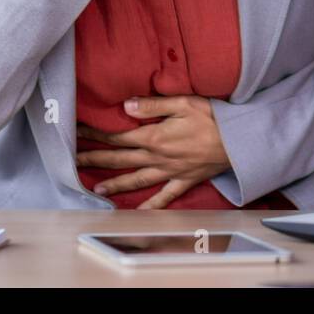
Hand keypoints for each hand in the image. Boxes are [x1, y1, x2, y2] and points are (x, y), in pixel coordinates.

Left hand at [76, 96, 230, 207]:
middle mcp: (158, 157)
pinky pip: (164, 196)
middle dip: (95, 159)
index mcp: (155, 137)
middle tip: (73, 162)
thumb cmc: (213, 117)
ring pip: (136, 179)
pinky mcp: (184, 180)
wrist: (239, 141)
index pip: (118, 136)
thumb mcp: (183, 102)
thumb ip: (153, 105)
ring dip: (115, 183)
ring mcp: (170, 171)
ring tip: (96, 188)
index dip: (96, 134)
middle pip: (120, 159)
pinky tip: (139, 212)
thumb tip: (125, 106)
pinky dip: (151, 205)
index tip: (78, 132)